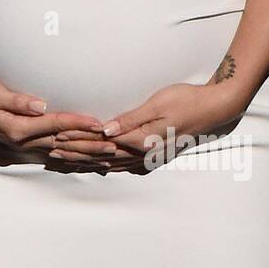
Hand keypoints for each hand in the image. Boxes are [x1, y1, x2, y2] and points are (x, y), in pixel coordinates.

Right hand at [0, 75, 126, 165]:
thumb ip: (16, 100)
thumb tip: (40, 105)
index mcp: (19, 127)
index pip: (56, 124)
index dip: (78, 122)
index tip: (99, 122)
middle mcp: (25, 141)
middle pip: (64, 142)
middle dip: (91, 144)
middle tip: (115, 144)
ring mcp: (27, 147)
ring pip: (63, 152)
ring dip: (87, 155)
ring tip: (109, 156)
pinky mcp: (28, 147)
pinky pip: (55, 156)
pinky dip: (74, 159)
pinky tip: (88, 162)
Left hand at [54, 82, 245, 173]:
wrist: (215, 108)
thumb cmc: (186, 100)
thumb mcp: (157, 104)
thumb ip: (131, 119)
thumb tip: (105, 130)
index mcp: (141, 139)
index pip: (102, 142)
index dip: (78, 140)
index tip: (57, 138)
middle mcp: (143, 152)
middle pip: (103, 156)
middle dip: (76, 154)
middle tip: (53, 153)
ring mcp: (150, 155)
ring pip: (112, 163)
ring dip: (89, 162)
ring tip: (68, 161)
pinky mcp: (155, 153)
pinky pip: (126, 164)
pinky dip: (108, 166)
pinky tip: (99, 168)